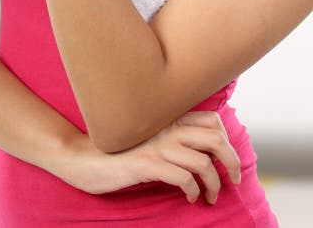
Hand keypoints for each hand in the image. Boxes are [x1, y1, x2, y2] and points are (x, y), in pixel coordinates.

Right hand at [56, 110, 241, 204]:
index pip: (211, 119)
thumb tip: (199, 151)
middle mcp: (164, 129)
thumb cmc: (117, 153)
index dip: (226, 140)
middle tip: (233, 180)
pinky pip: (183, 178)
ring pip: (203, 162)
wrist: (83, 158)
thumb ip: (169, 139)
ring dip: (214, 185)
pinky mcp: (145, 165)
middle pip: (215, 138)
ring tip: (210, 196)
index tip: (224, 159)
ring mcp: (155, 147)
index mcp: (166, 120)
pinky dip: (192, 191)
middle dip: (232, 162)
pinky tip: (189, 197)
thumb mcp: (147, 141)